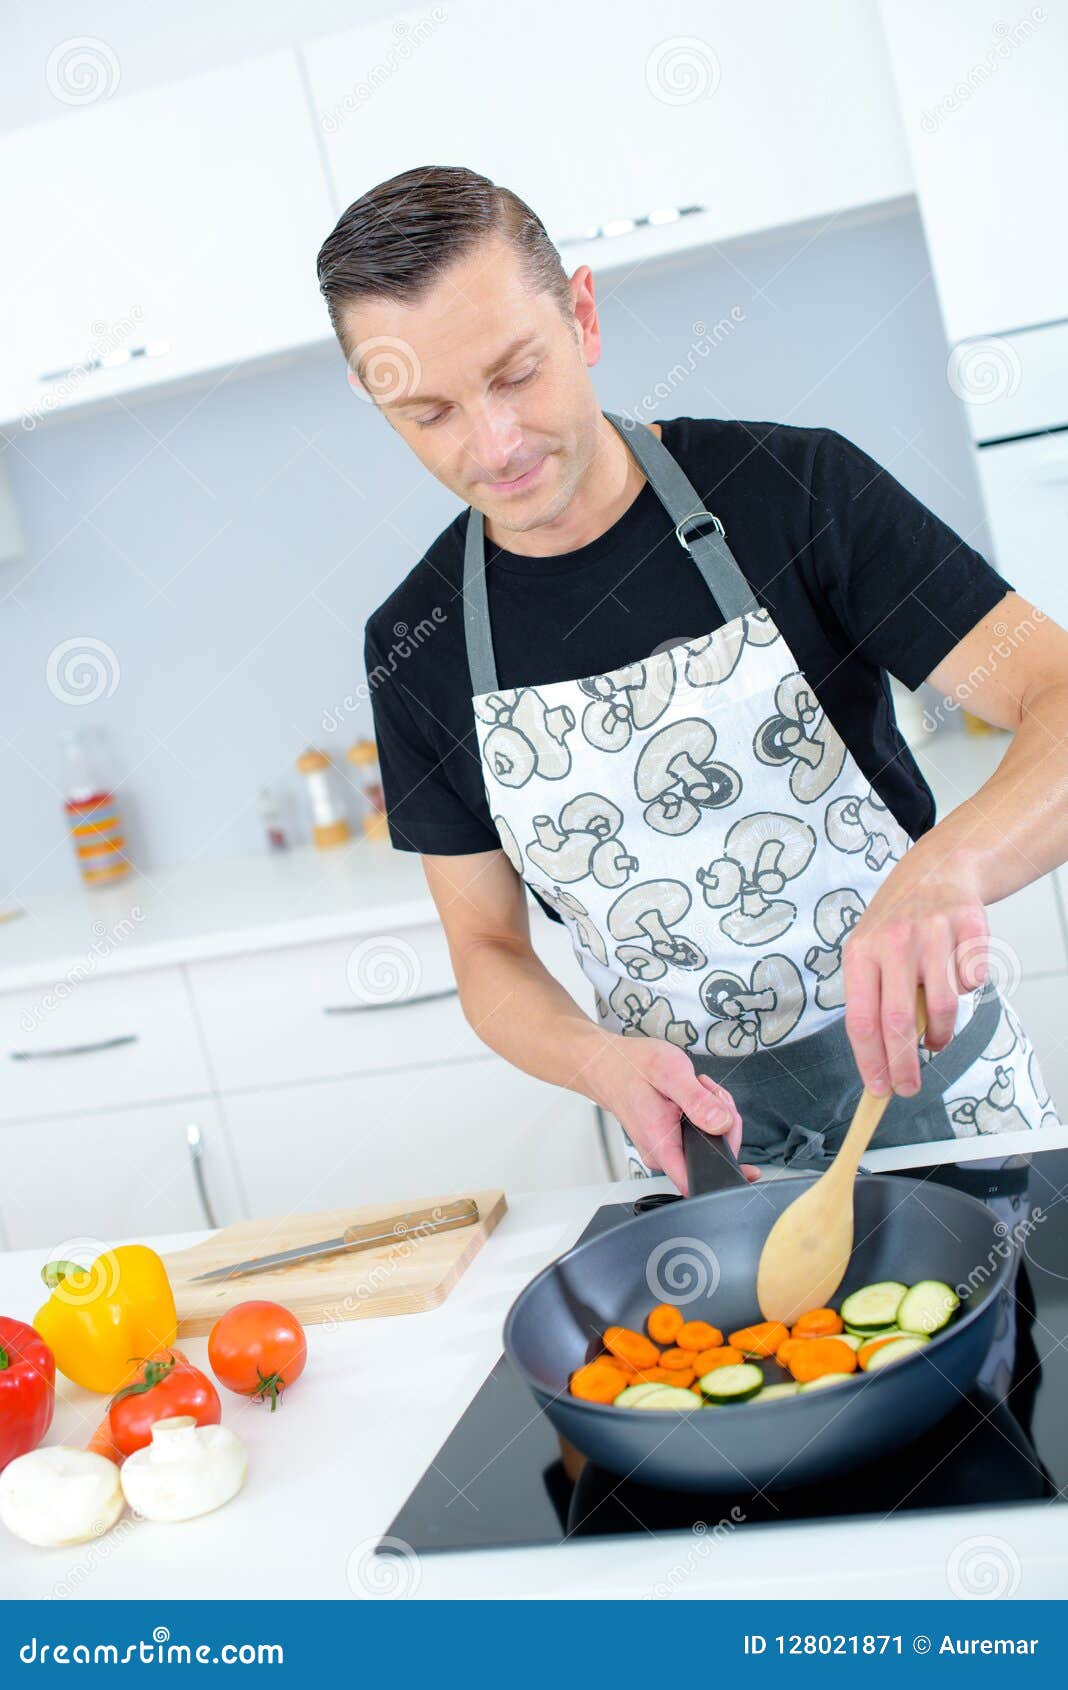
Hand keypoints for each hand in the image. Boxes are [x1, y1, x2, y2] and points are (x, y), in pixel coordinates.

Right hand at [588, 1034, 759, 1192]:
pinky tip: (696, 1096)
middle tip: (710, 1093)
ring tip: (699, 1089)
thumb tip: (721, 1124)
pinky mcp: (671, 1140)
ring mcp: (667, 1149)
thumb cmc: (632, 1066)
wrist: (609, 1064)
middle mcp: (663, 1154)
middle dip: (724, 1122)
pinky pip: (701, 1135)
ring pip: (711, 1142)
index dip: (725, 1168)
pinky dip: (707, 1114)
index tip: (730, 1136)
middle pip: (714, 1155)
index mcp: (662, 1145)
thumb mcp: (670, 1072)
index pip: (699, 1181)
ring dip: (716, 1114)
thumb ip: (697, 1100)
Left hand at [842, 850, 987, 1096]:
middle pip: (899, 1021)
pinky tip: (956, 978)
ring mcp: (932, 932)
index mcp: (861, 952)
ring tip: (936, 1038)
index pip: (861, 1020)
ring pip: (942, 1006)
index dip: (871, 1061)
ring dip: (941, 1034)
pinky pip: (974, 980)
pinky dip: (968, 990)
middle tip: (910, 1087)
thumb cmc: (896, 924)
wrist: (935, 871)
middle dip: (905, 1065)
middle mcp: (894, 941)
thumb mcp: (869, 952)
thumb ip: (874, 997)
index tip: (880, 1089)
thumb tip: (883, 1060)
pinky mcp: (968, 926)